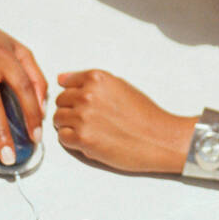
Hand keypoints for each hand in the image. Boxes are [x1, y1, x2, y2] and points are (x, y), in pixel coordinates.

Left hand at [52, 69, 191, 174]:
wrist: (159, 139)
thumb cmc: (145, 115)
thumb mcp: (120, 86)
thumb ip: (91, 83)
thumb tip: (62, 79)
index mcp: (96, 78)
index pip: (66, 83)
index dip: (74, 95)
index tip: (84, 104)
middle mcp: (87, 94)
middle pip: (60, 101)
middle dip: (71, 110)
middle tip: (89, 120)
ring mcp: (83, 116)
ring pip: (58, 119)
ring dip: (70, 126)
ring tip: (91, 130)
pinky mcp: (82, 138)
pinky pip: (62, 137)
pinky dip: (72, 141)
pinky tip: (89, 140)